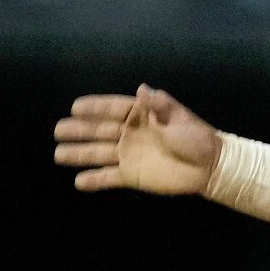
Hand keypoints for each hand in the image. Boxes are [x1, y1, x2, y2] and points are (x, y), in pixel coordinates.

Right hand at [53, 84, 219, 193]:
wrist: (211, 167)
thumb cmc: (197, 138)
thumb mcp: (180, 118)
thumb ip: (159, 105)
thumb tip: (141, 88)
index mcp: (140, 116)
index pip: (112, 109)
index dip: (94, 108)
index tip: (75, 108)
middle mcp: (130, 134)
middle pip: (99, 131)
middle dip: (78, 131)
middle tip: (58, 130)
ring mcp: (129, 155)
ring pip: (98, 154)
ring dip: (78, 154)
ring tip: (58, 155)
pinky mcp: (133, 176)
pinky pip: (109, 178)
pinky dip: (94, 180)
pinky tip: (78, 182)